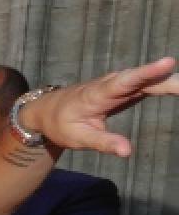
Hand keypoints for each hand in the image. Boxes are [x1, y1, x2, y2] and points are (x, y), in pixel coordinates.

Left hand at [26, 57, 178, 155]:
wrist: (49, 110)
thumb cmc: (62, 124)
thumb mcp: (78, 138)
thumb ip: (103, 143)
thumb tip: (127, 152)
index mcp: (98, 94)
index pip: (125, 82)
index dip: (147, 72)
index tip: (168, 62)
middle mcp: (112, 84)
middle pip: (144, 79)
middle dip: (168, 77)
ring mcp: (121, 84)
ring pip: (150, 79)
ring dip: (173, 80)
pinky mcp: (128, 88)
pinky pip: (151, 83)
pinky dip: (169, 83)